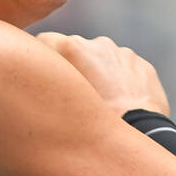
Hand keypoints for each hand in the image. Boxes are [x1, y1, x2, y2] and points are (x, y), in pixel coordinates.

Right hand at [35, 32, 169, 117]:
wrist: (139, 134)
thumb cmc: (90, 126)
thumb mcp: (55, 103)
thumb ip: (44, 79)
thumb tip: (33, 76)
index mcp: (72, 47)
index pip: (44, 41)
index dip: (41, 60)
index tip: (42, 77)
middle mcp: (97, 43)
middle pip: (75, 52)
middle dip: (74, 68)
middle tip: (73, 97)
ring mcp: (123, 53)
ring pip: (103, 61)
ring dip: (99, 74)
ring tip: (100, 103)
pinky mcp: (142, 65)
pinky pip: (125, 70)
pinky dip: (120, 82)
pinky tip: (119, 104)